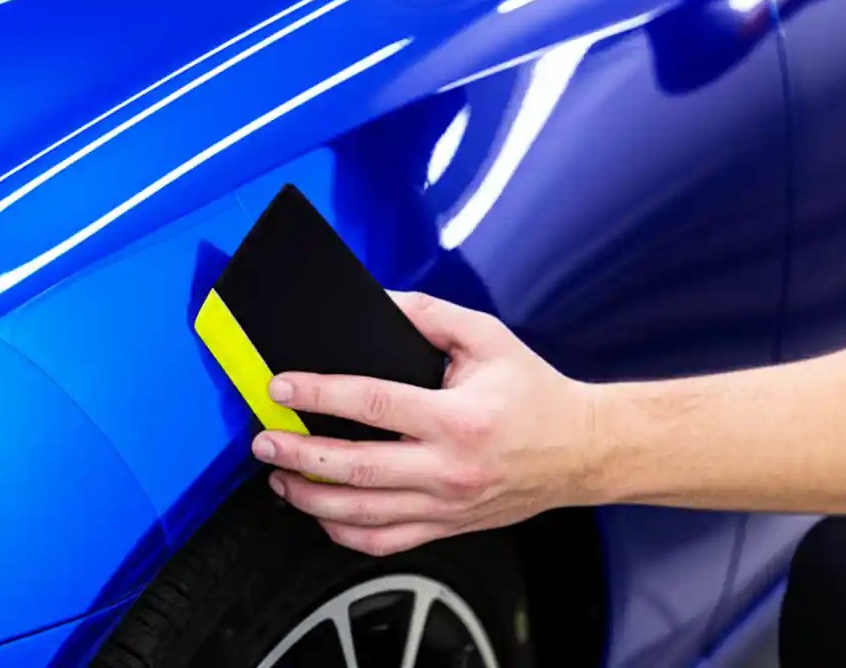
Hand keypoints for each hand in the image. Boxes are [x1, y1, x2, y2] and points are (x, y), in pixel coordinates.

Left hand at [250, 291, 603, 555]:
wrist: (581, 451)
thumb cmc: (533, 394)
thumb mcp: (486, 338)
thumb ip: (427, 315)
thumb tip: (375, 303)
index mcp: (459, 419)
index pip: (374, 404)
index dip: (320, 394)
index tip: (282, 388)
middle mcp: (450, 469)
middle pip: (356, 470)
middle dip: (298, 455)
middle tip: (264, 440)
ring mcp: (446, 507)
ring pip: (362, 517)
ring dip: (310, 498)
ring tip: (278, 476)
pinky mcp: (446, 528)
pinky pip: (382, 542)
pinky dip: (341, 532)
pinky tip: (319, 510)